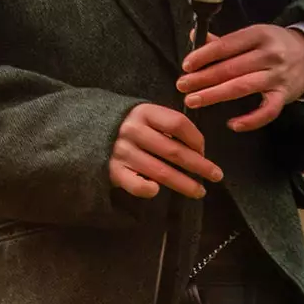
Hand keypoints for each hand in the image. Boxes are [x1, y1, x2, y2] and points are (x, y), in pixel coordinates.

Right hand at [110, 102, 224, 200]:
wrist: (86, 130)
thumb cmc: (128, 125)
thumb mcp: (145, 116)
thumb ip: (167, 125)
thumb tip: (198, 149)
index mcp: (144, 112)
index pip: (178, 124)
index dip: (197, 139)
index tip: (205, 151)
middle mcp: (133, 131)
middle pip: (174, 151)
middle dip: (199, 165)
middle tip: (216, 176)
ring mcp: (122, 152)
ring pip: (160, 171)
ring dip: (184, 183)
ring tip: (199, 190)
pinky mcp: (113, 171)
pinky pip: (135, 185)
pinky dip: (148, 189)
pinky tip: (158, 191)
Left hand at [176, 24, 303, 131]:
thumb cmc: (275, 44)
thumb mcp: (254, 34)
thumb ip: (225, 40)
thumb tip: (195, 35)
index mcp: (259, 34)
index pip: (227, 45)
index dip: (205, 55)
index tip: (186, 65)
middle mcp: (269, 55)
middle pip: (231, 68)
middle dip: (203, 78)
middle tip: (181, 85)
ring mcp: (278, 76)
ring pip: (243, 87)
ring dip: (215, 95)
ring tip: (193, 100)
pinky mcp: (285, 96)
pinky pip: (268, 111)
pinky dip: (250, 120)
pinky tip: (231, 124)